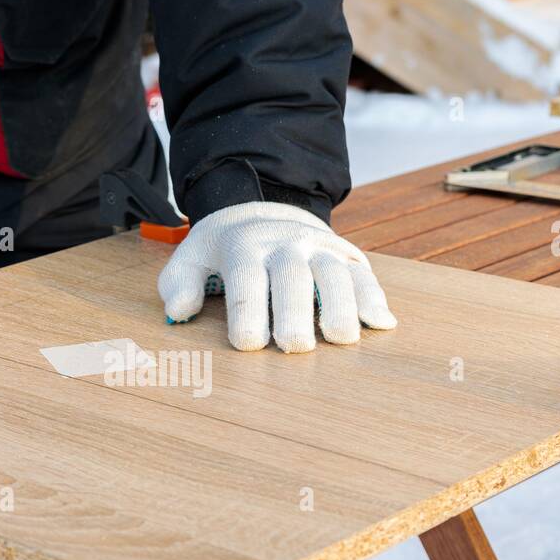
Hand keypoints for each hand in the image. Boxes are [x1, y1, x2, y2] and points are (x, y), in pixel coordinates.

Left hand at [157, 201, 396, 352]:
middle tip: (294, 347)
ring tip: (341, 341)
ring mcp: (320, 247)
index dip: (247, 311)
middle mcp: (286, 243)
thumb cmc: (224, 251)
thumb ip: (178, 283)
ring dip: (342, 306)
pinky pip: (364, 275)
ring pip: (334, 273)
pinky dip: (374, 299)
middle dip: (295, 311)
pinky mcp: (347, 256)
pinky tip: (381, 324)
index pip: (246, 278)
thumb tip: (178, 310)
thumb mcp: (191, 257)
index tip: (248, 344)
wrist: (265, 212)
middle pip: (292, 276)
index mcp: (244, 245)